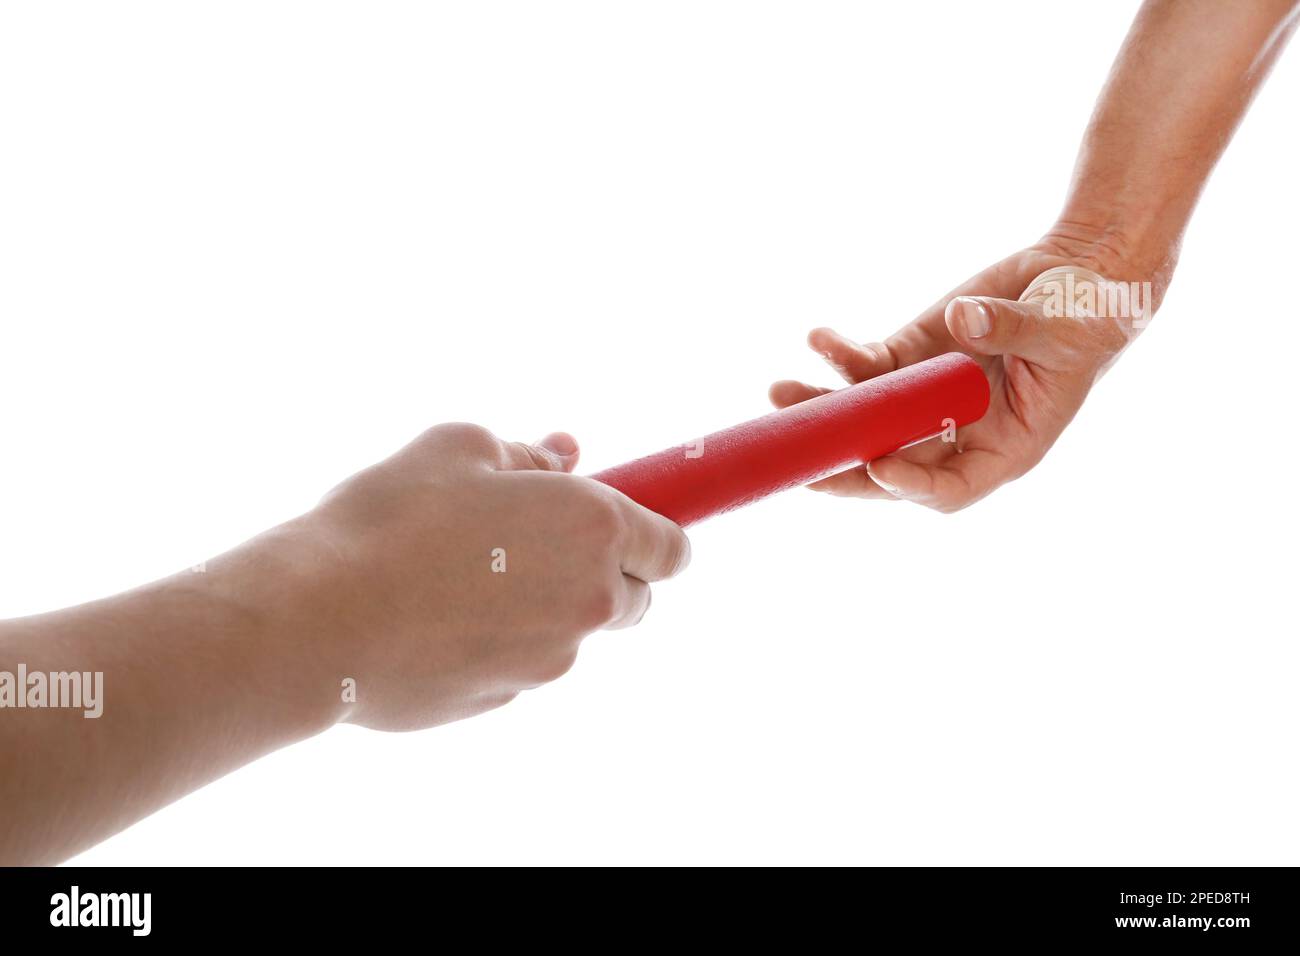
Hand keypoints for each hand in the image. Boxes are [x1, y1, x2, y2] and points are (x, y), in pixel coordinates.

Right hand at [290, 423, 690, 729]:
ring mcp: (551, 660)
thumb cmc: (390, 519)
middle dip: (602, 573)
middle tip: (532, 543)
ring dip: (543, 606)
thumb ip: (528, 455)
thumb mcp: (459, 449)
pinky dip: (499, 641)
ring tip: (463, 575)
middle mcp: (590, 602)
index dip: (654, 534)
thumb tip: (565, 455)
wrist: (318, 620)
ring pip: (572, 632)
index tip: (623, 525)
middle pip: (634, 598)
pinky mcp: (507, 698)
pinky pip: (521, 662)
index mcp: (595, 529)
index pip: (674, 548)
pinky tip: (437, 618)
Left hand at [770, 236, 1158, 510]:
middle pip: (890, 465)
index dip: (912, 485)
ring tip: (779, 394)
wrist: (1076, 272)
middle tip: (798, 459)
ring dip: (822, 411)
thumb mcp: (1065, 324)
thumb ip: (1013, 328)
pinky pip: (866, 367)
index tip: (879, 467)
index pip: (950, 488)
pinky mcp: (911, 358)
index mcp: (1006, 449)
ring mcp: (928, 398)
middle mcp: (958, 433)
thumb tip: (964, 322)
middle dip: (842, 465)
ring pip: (865, 420)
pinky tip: (819, 337)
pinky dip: (840, 356)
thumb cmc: (1089, 313)